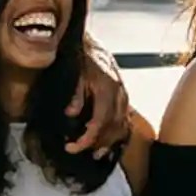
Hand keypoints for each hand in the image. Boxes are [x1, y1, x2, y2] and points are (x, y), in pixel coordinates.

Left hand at [65, 41, 130, 157]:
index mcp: (107, 87)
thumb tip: (71, 114)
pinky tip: (107, 139)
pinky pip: (125, 119)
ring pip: (121, 125)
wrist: (91, 42)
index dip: (87, 138)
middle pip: (113, 127)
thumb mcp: (74, 71)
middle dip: (96, 143)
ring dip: (108, 141)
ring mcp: (124, 94)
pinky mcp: (124, 95)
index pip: (100, 121)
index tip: (72, 147)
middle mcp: (120, 93)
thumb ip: (75, 93)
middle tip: (77, 149)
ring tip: (95, 152)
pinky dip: (116, 132)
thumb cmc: (81, 55)